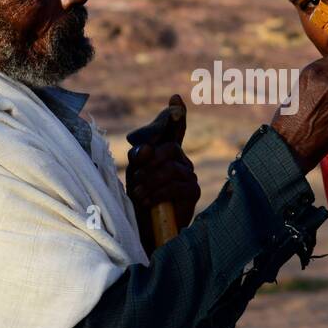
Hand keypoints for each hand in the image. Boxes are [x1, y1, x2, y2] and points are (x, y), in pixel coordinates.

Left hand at [126, 95, 199, 249]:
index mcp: (167, 154)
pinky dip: (157, 192)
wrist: (147, 231)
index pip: (175, 130)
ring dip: (150, 181)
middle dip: (150, 162)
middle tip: (137, 178)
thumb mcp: (134, 175)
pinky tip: (148, 201)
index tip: (175, 97)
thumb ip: (139, 159)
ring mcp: (189, 176)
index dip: (176, 113)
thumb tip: (147, 149)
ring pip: (170, 167)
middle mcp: (181, 161)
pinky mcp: (192, 192)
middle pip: (169, 148)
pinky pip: (175, 184)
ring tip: (139, 195)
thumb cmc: (139, 201)